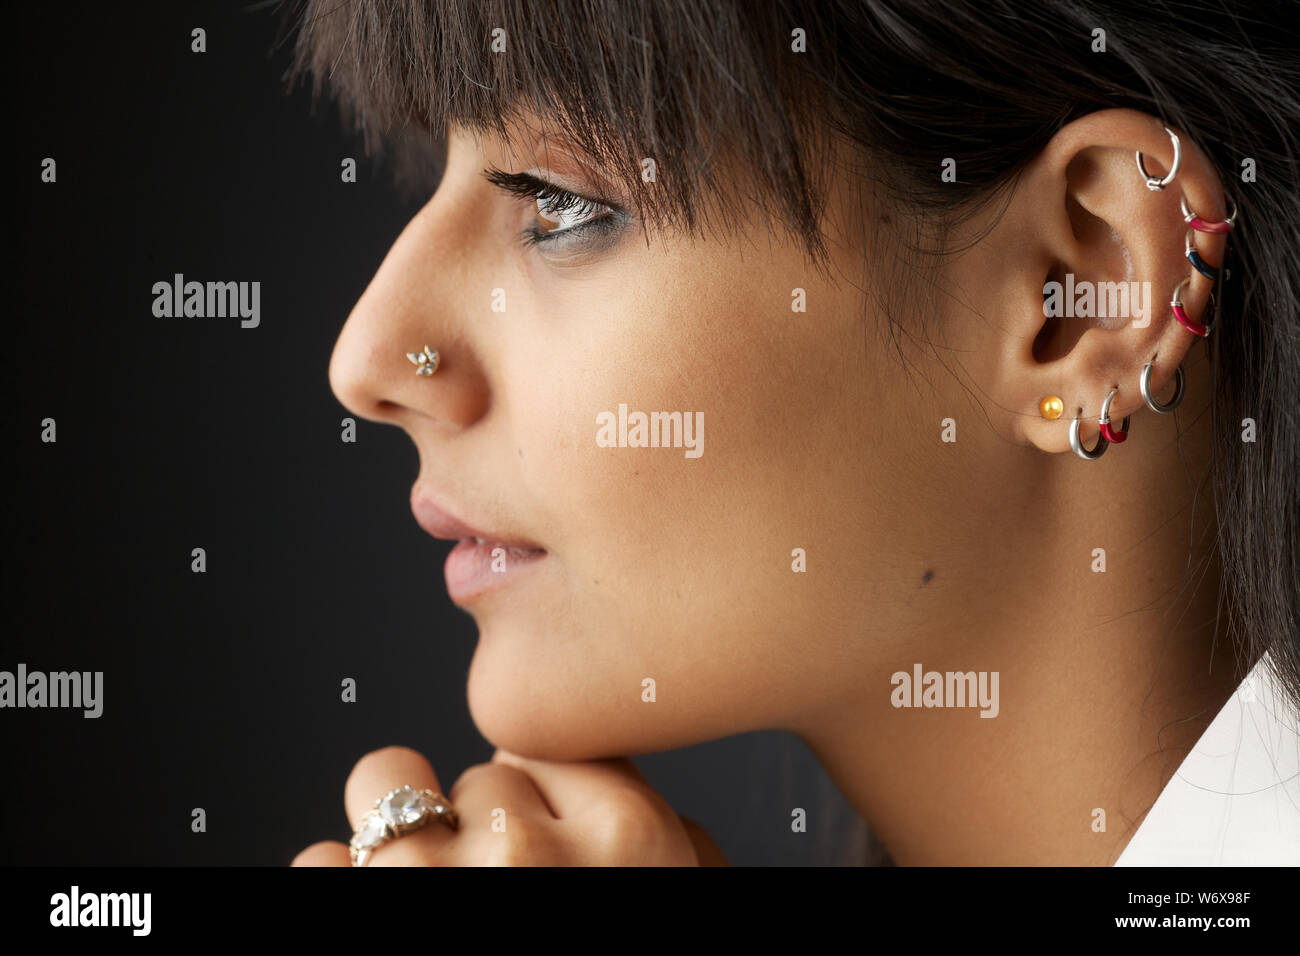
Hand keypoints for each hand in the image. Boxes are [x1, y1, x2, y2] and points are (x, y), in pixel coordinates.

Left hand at [291, 745, 726, 865]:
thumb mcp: (680, 896)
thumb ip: (664, 838)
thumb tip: (641, 791)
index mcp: (630, 840)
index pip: (562, 743)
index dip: (547, 797)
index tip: (546, 835)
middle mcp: (530, 852)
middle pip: (482, 769)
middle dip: (482, 825)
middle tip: (502, 891)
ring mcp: (429, 883)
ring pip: (390, 778)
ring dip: (398, 831)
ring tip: (422, 887)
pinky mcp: (347, 910)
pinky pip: (317, 861)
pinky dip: (337, 882)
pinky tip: (372, 908)